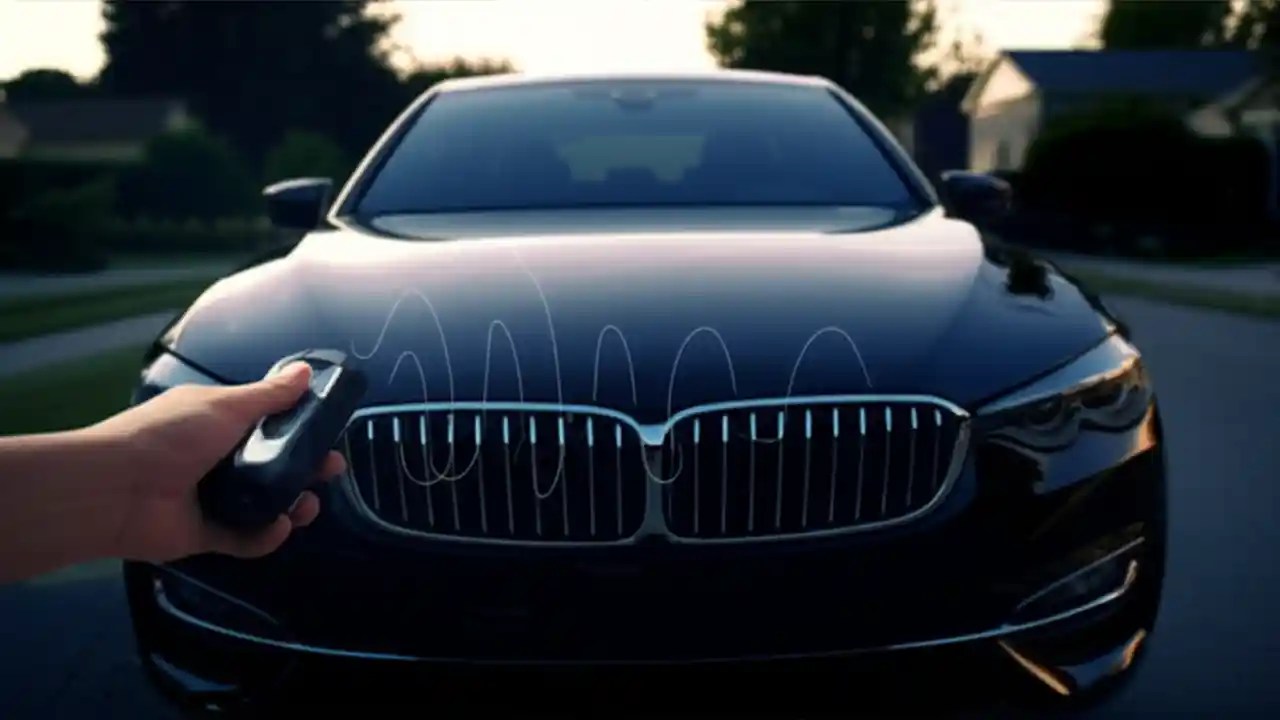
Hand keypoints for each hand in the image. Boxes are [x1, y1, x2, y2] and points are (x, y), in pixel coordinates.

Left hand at [93, 361, 346, 562]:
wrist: (116, 489)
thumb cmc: (172, 436)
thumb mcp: (225, 406)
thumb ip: (269, 395)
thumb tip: (307, 372)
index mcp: (219, 424)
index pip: (270, 427)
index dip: (301, 432)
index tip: (329, 435)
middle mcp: (218, 460)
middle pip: (274, 468)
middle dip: (307, 470)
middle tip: (329, 472)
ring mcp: (212, 500)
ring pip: (265, 505)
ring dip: (292, 505)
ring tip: (305, 507)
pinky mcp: (207, 535)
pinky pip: (245, 538)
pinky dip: (264, 537)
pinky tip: (278, 527)